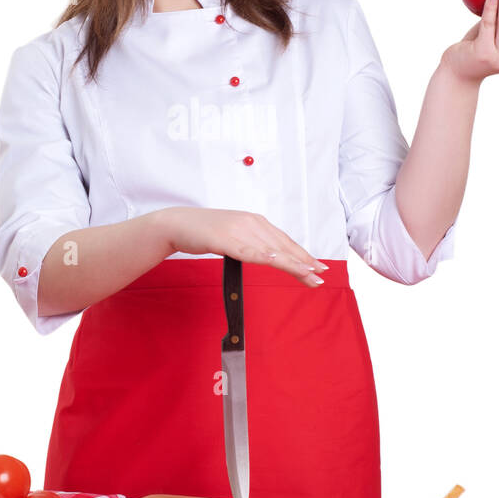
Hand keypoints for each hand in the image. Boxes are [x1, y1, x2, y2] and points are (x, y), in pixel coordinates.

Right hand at [157, 207, 328, 286]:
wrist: (177, 224)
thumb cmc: (203, 232)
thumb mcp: (233, 235)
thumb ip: (250, 242)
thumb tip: (267, 255)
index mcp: (254, 221)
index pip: (283, 240)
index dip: (302, 254)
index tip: (317, 266)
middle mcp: (251, 222)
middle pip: (282, 245)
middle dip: (304, 261)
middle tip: (321, 275)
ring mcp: (239, 230)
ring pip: (272, 250)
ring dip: (293, 263)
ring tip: (310, 276)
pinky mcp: (226, 240)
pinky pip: (251, 252)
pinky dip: (268, 258)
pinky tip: (280, 264)